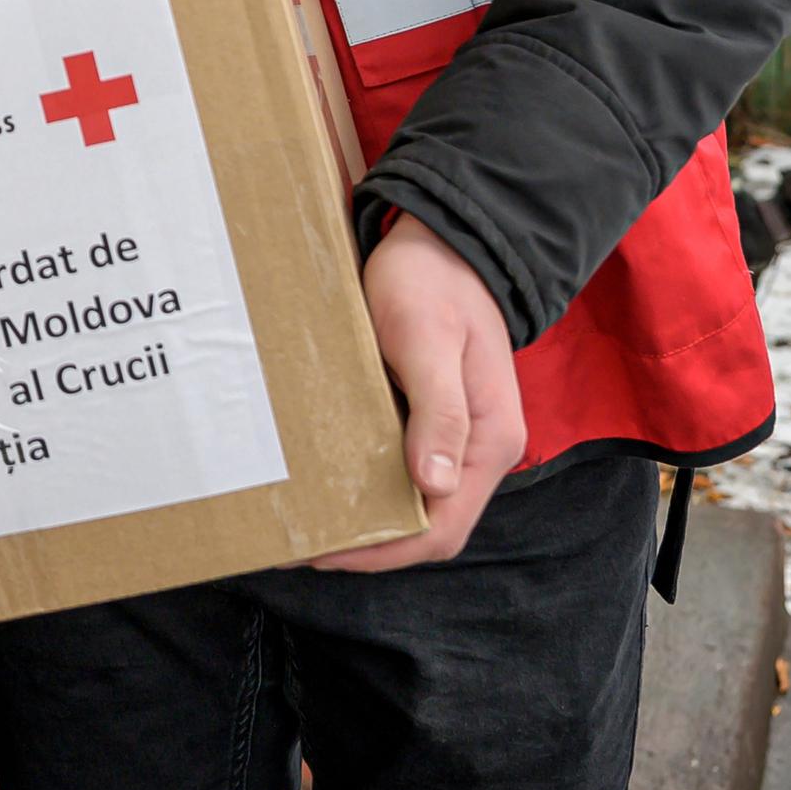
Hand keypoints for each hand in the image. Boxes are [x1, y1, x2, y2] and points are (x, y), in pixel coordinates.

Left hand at [312, 213, 525, 571]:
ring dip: (365, 518)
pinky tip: (325, 478)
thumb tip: (435, 483)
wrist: (443, 239)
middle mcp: (478, 449)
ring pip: (414, 501)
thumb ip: (439, 411)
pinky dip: (365, 483)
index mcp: (490, 441)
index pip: (442, 530)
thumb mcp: (428, 340)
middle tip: (300, 540)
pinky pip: (402, 468)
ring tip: (305, 519)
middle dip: (369, 544)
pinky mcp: (433, 418)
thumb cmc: (433, 282)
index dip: (385, 550)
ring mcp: (457, 436)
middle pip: (427, 526)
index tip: (326, 551)